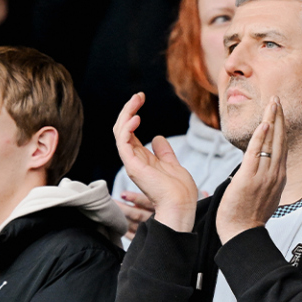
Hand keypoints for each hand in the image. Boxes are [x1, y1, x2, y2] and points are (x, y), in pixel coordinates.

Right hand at [113, 93, 199, 231]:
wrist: (181, 205)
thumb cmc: (180, 190)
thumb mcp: (172, 164)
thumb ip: (164, 152)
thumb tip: (157, 138)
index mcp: (141, 159)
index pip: (129, 132)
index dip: (132, 114)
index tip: (141, 99)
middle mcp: (134, 159)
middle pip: (122, 129)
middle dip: (128, 110)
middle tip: (138, 95)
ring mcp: (132, 162)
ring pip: (119, 133)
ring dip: (126, 114)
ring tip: (136, 101)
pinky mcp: (133, 166)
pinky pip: (123, 143)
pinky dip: (127, 128)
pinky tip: (136, 118)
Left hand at [216, 98, 287, 242]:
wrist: (242, 233)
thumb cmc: (249, 218)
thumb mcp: (264, 196)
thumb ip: (265, 181)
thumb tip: (261, 172)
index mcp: (278, 178)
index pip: (281, 147)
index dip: (281, 128)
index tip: (279, 113)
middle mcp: (275, 174)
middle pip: (280, 140)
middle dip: (279, 118)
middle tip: (277, 99)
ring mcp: (263, 176)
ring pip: (271, 142)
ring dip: (271, 120)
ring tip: (272, 103)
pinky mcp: (249, 178)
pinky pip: (256, 153)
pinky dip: (261, 137)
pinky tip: (264, 123)